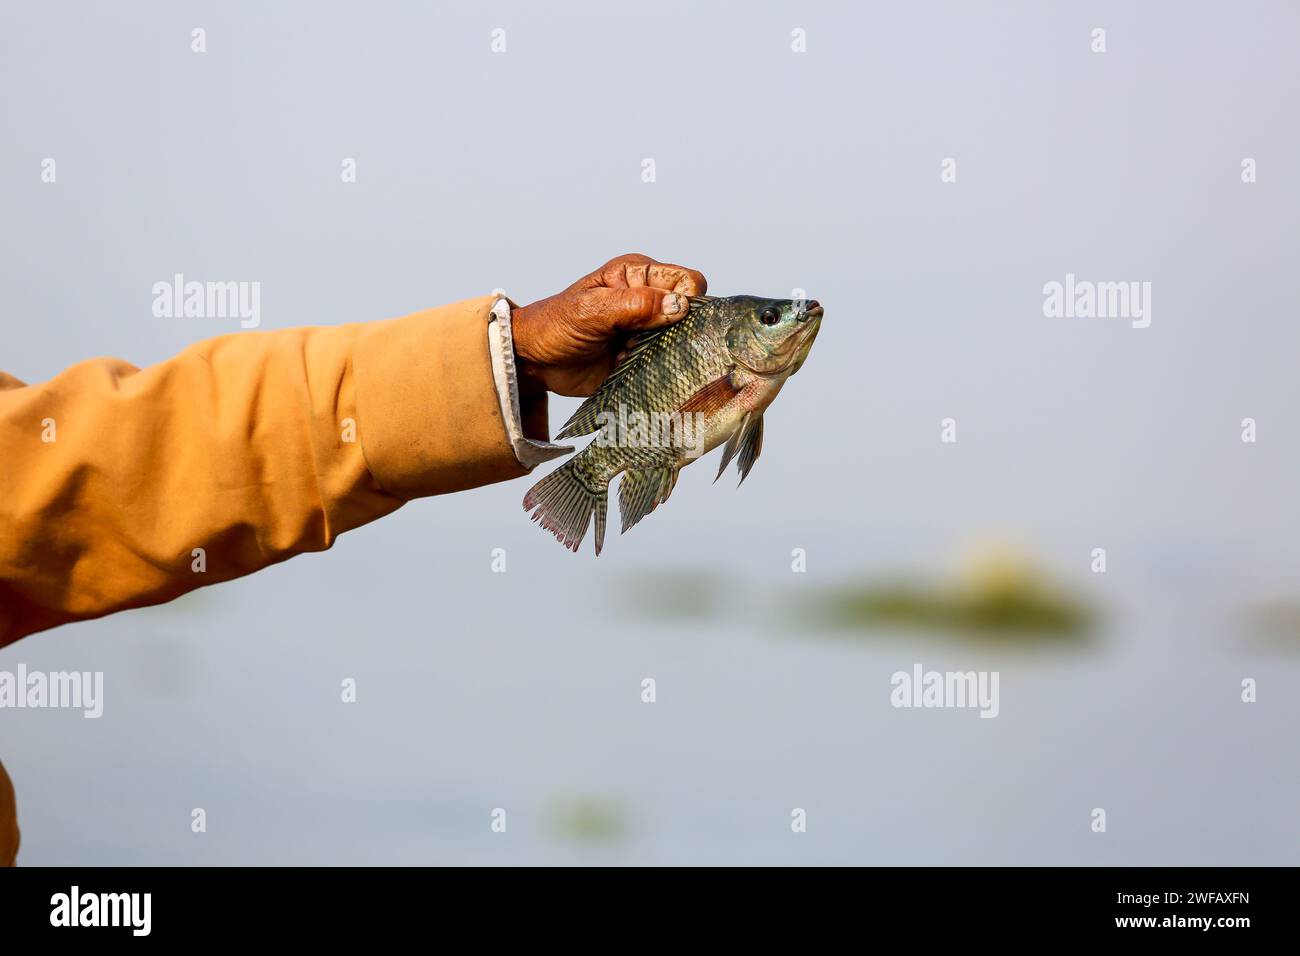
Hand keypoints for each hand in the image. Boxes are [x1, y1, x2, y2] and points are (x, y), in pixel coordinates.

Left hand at [511, 253, 707, 396]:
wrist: (536, 360)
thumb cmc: (556, 324)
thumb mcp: (592, 310)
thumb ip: (636, 305)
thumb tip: (679, 306)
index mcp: (639, 275)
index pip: (688, 282)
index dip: (685, 301)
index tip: (659, 320)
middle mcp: (648, 298)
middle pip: (690, 314)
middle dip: (672, 332)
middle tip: (635, 340)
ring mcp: (647, 329)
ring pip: (681, 341)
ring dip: (658, 352)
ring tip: (626, 353)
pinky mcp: (642, 355)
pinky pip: (666, 364)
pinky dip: (650, 368)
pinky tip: (624, 365)